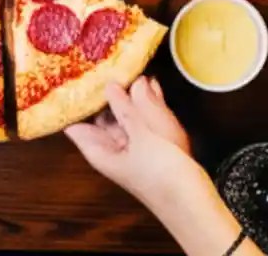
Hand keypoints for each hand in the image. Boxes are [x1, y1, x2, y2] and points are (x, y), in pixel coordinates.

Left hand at [65, 77, 203, 207]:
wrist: (194, 204)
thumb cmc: (162, 175)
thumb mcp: (142, 136)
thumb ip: (127, 108)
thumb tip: (111, 84)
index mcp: (99, 151)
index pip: (75, 125)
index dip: (73, 102)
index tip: (73, 76)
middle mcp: (112, 149)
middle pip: (101, 117)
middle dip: (103, 93)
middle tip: (104, 62)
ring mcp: (133, 148)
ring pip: (124, 116)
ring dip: (127, 96)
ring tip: (130, 67)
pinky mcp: (152, 147)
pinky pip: (143, 121)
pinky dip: (145, 105)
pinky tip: (153, 84)